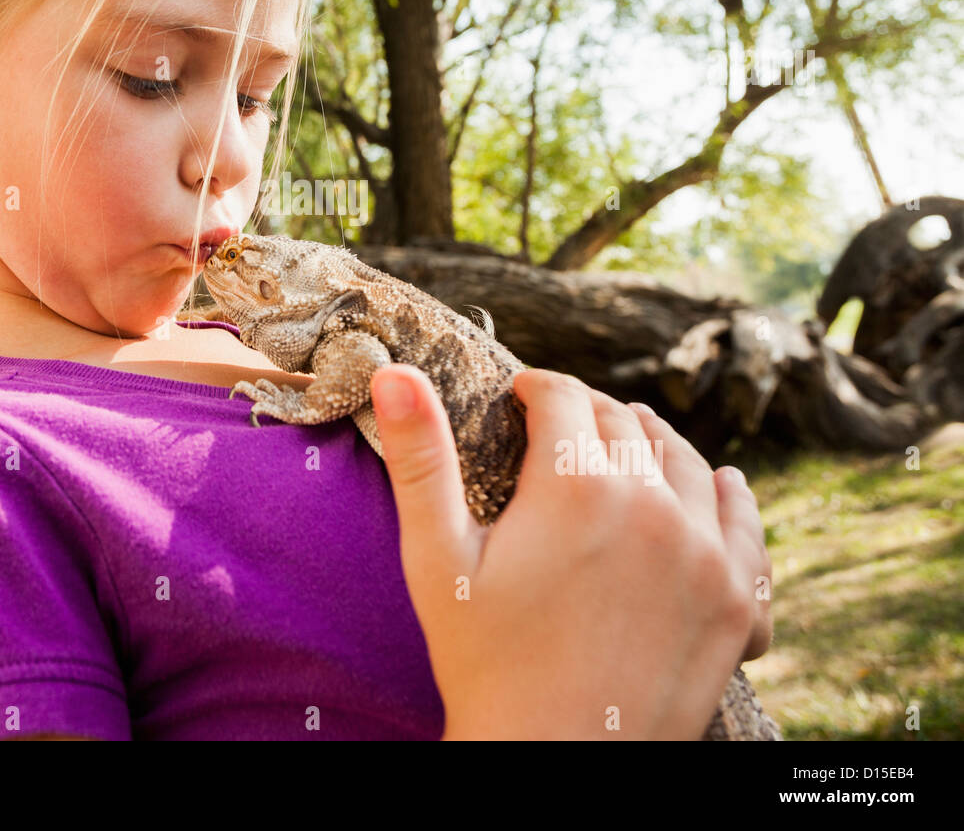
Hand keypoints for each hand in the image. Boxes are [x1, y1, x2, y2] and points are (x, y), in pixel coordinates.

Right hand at [369, 364, 766, 739]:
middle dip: (585, 412)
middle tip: (560, 423)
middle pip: (622, 421)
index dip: (535, 387)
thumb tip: (394, 371)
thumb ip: (420, 457)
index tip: (520, 393)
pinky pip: (744, 523)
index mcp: (576, 486)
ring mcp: (704, 553)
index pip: (562, 397)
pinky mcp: (738, 600)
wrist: (554, 766)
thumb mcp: (437, 558)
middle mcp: (651, 506)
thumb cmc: (484, 663)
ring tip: (625, 442)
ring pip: (682, 460)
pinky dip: (727, 495)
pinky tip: (717, 485)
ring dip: (649, 442)